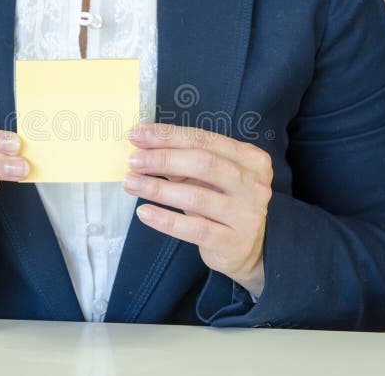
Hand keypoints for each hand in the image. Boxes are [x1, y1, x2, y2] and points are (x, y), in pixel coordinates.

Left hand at [122, 124, 271, 295]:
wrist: (246, 249)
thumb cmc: (221, 203)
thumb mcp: (207, 178)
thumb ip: (181, 161)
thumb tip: (142, 147)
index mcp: (250, 158)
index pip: (205, 139)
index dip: (168, 135)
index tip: (137, 135)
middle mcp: (254, 184)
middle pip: (204, 163)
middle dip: (163, 159)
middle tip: (132, 161)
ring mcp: (247, 214)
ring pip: (196, 197)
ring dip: (157, 188)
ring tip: (130, 183)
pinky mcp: (234, 242)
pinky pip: (195, 229)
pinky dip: (166, 220)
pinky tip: (144, 213)